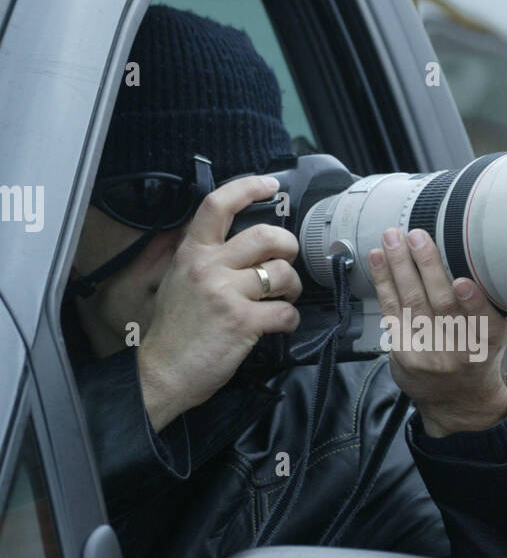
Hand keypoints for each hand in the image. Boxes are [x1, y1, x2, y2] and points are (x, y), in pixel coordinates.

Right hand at [138, 176, 300, 431]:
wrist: (162, 373)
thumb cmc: (173, 332)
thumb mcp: (177, 281)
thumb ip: (202, 258)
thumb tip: (233, 242)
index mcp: (192, 253)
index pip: (218, 204)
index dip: (249, 187)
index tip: (271, 184)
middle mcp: (209, 267)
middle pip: (265, 235)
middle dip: (288, 245)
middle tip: (288, 259)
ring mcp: (226, 293)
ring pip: (282, 273)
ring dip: (293, 287)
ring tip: (285, 297)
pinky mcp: (243, 322)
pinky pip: (285, 312)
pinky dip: (290, 320)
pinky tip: (280, 325)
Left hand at [368, 227, 506, 436]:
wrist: (459, 399)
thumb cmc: (479, 352)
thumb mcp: (498, 330)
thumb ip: (489, 301)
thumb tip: (476, 253)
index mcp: (489, 341)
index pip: (482, 320)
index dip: (472, 302)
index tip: (462, 283)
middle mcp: (459, 350)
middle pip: (441, 305)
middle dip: (427, 267)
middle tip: (416, 236)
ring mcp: (428, 353)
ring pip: (411, 303)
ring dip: (399, 266)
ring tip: (392, 238)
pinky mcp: (403, 352)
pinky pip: (392, 311)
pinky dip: (384, 282)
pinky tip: (379, 260)